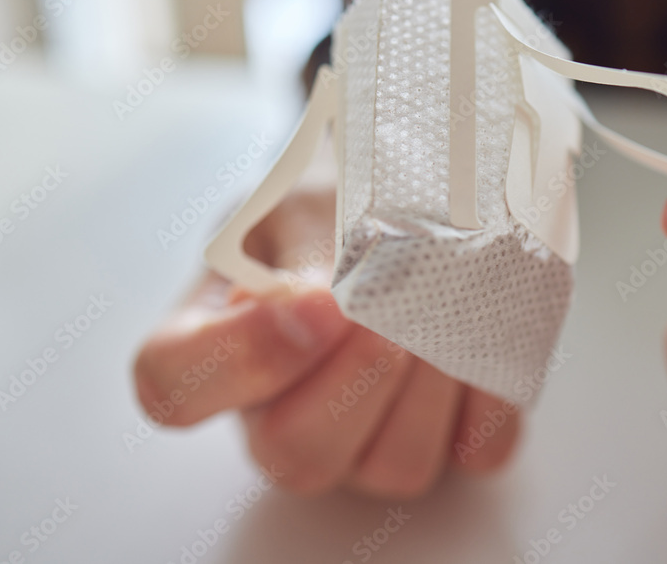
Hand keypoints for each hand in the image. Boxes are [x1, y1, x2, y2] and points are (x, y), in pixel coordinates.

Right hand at [133, 185, 519, 498]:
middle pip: (295, 456)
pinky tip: (483, 334)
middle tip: (388, 310)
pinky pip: (476, 449)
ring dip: (431, 383)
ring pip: (395, 467)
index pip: (175, 387)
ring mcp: (363, 440)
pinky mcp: (443, 439)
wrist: (396, 200)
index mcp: (216, 344)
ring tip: (446, 305)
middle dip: (356, 381)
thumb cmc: (332, 203)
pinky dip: (492, 390)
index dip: (241, 359)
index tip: (311, 301)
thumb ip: (306, 249)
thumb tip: (324, 305)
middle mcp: (280, 412)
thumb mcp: (304, 200)